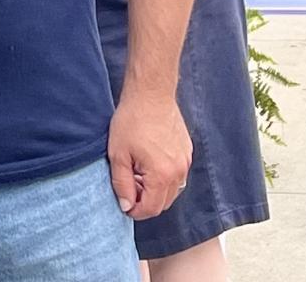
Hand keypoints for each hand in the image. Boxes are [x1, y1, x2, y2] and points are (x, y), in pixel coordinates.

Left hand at [108, 89, 192, 220]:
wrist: (151, 94)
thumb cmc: (132, 120)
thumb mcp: (118, 155)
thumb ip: (122, 184)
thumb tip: (126, 206)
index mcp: (162, 175)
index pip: (151, 209)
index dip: (135, 211)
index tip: (124, 203)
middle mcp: (178, 171)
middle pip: (164, 203)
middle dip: (145, 202)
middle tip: (128, 186)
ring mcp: (185, 161)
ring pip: (172, 190)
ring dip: (155, 190)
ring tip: (137, 173)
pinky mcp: (187, 152)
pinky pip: (177, 175)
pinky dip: (164, 177)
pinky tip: (148, 163)